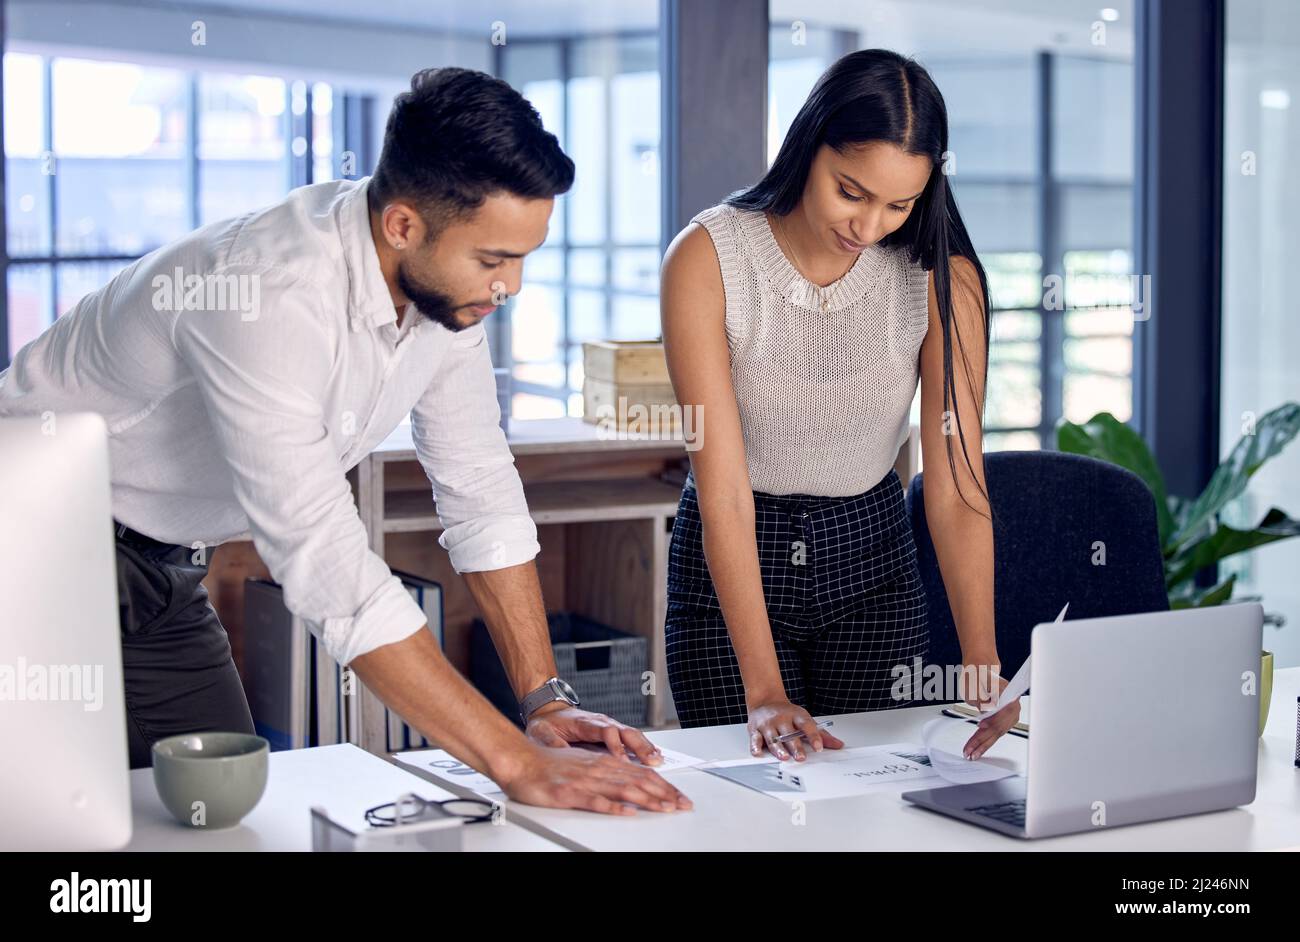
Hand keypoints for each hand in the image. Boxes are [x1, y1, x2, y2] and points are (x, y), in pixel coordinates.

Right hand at [497, 741, 692, 815]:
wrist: (519, 759)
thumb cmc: (547, 765)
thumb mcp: (582, 764)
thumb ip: (605, 773)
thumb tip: (628, 784)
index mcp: (602, 763)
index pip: (640, 773)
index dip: (663, 785)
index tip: (679, 797)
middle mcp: (597, 769)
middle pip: (637, 781)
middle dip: (664, 793)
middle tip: (682, 805)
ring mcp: (584, 781)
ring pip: (622, 789)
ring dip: (647, 799)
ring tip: (665, 808)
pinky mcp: (568, 793)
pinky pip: (594, 800)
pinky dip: (613, 807)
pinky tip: (627, 812)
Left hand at [525, 704, 663, 765]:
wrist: (549, 710)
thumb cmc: (546, 724)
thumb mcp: (541, 733)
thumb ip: (552, 744)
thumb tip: (562, 755)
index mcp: (584, 723)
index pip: (605, 731)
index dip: (615, 745)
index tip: (622, 760)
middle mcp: (600, 721)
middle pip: (624, 730)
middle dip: (639, 746)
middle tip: (650, 761)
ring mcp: (608, 724)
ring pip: (631, 733)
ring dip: (645, 746)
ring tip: (657, 760)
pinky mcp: (611, 730)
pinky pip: (631, 737)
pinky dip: (644, 745)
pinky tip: (655, 755)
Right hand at [747, 699, 844, 760]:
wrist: (765, 700)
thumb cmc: (787, 714)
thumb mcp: (804, 719)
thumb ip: (821, 734)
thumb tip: (838, 745)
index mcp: (796, 716)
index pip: (807, 725)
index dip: (814, 736)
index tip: (819, 747)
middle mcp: (782, 719)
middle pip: (789, 734)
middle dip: (795, 746)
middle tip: (801, 757)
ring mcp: (768, 724)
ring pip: (773, 738)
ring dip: (778, 748)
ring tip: (784, 756)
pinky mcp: (755, 729)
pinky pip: (755, 739)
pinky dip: (755, 746)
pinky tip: (758, 753)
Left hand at [958, 653, 1020, 759]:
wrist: (980, 666)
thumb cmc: (977, 673)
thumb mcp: (974, 684)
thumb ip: (980, 700)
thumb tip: (985, 716)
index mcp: (1008, 694)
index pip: (1002, 715)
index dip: (990, 726)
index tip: (978, 732)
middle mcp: (1013, 703)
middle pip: (999, 727)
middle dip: (983, 741)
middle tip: (971, 751)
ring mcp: (1010, 711)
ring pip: (998, 732)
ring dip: (985, 743)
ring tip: (973, 752)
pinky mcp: (1005, 716)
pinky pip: (997, 730)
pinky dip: (987, 738)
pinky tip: (979, 745)